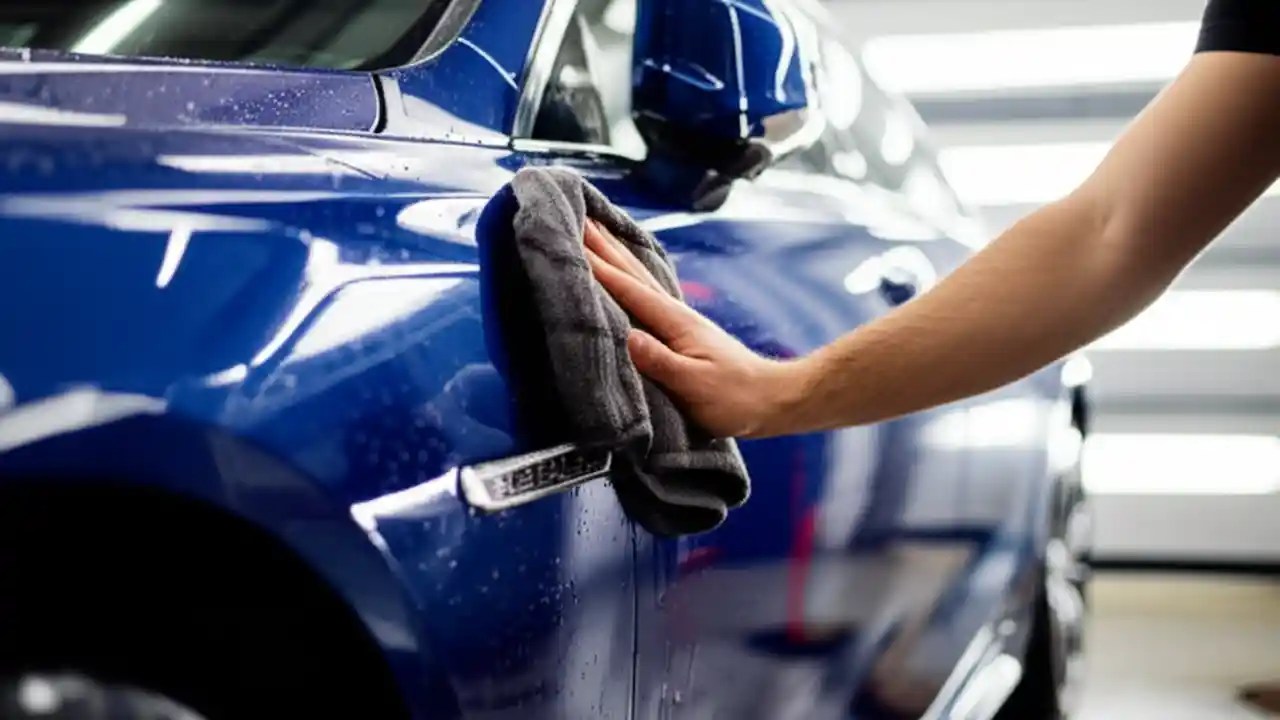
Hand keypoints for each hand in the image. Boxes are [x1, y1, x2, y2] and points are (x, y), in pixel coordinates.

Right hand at [583, 220, 807, 437]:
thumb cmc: (734, 398)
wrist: (770, 401)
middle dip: (605, 247)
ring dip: (618, 256)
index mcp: (675, 322)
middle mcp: (676, 314)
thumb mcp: (694, 385)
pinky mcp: (682, 333)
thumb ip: (660, 361)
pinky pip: (647, 296)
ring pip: (641, 280)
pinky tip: (628, 276)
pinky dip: (632, 278)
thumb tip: (627, 337)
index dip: (600, 267)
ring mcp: (680, 321)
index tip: (573, 241)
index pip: (629, 289)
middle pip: (634, 273)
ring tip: (597, 233)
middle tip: (579, 218)